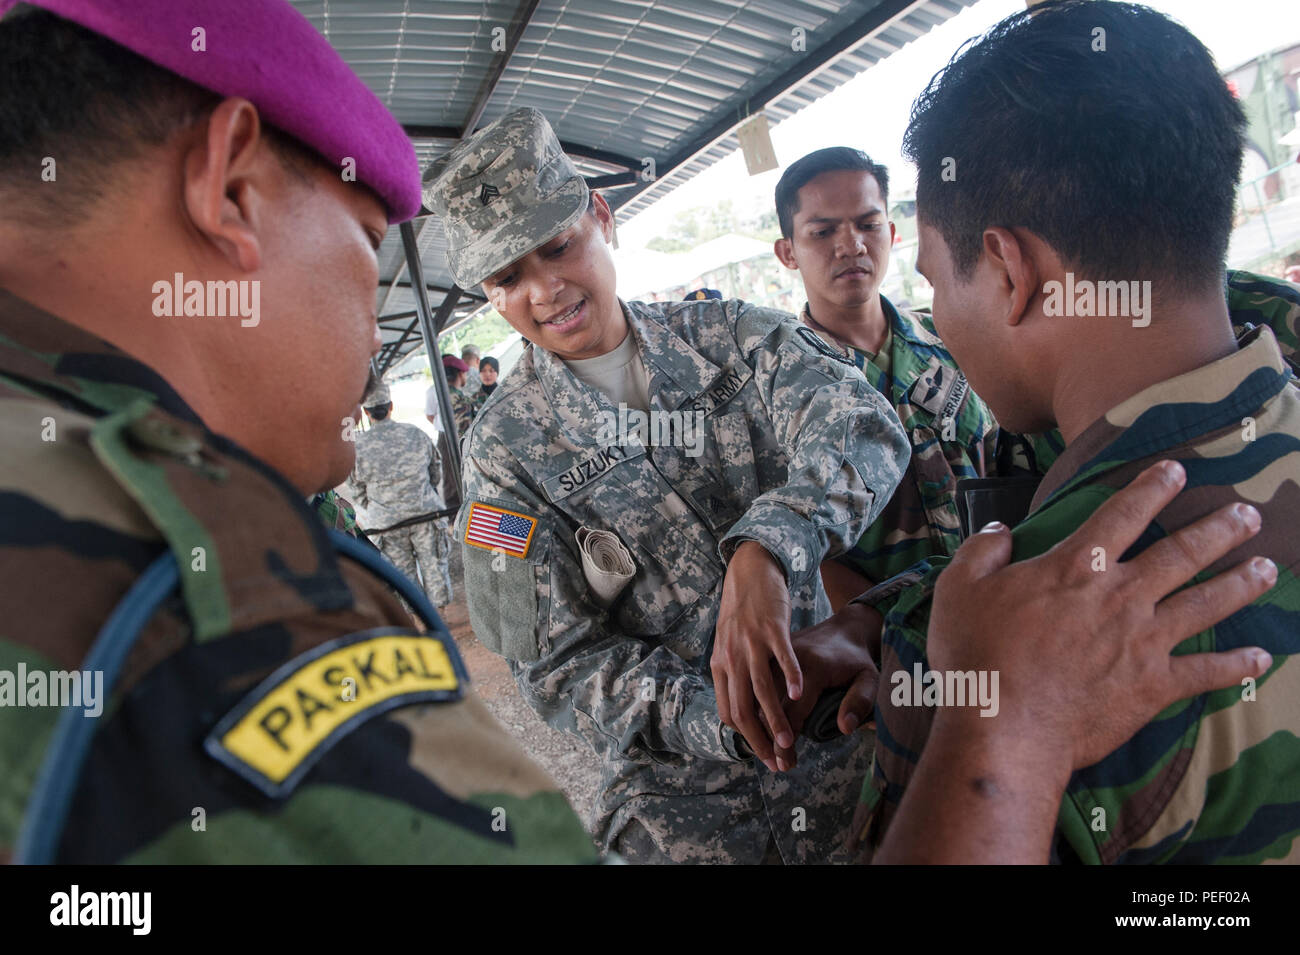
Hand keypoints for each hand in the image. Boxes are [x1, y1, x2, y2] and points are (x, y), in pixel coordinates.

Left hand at [711, 541, 796, 770]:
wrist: (750, 572)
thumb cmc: (744, 613)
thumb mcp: (729, 645)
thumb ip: (733, 674)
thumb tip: (738, 705)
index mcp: (721, 665)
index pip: (728, 711)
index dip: (746, 736)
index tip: (763, 752)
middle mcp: (732, 657)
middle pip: (742, 708)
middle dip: (760, 738)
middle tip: (777, 759)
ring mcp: (752, 642)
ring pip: (762, 689)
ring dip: (775, 718)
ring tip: (789, 740)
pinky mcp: (772, 628)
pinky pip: (782, 658)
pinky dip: (791, 679)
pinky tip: (801, 696)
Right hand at [771, 601, 882, 769]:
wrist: (844, 628)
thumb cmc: (858, 659)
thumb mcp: (870, 678)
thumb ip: (861, 702)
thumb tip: (845, 728)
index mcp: (813, 667)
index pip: (792, 710)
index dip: (786, 741)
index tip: (785, 763)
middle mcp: (788, 662)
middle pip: (767, 707)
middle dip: (768, 741)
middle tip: (776, 766)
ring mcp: (775, 658)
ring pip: (755, 697)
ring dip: (757, 727)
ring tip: (767, 754)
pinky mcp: (769, 660)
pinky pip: (755, 687)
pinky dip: (753, 710)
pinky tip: (760, 730)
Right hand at [928, 458, 1275, 774]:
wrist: (1004, 728)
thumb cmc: (977, 656)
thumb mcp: (959, 588)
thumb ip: (982, 551)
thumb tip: (1001, 531)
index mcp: (1076, 566)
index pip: (1123, 513)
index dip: (1152, 487)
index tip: (1177, 470)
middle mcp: (1121, 596)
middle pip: (1182, 552)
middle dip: (1219, 528)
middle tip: (1248, 513)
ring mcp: (1143, 642)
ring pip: (1205, 603)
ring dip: (1241, 583)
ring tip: (1268, 567)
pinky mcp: (1152, 687)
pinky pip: (1205, 673)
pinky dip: (1235, 666)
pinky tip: (1259, 658)